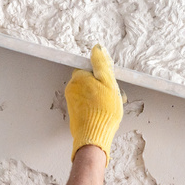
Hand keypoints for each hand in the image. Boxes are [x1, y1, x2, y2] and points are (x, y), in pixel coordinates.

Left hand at [65, 44, 124, 165]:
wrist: (94, 136)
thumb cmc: (103, 111)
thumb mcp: (108, 82)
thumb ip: (102, 63)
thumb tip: (97, 48)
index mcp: (78, 77)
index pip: (90, 68)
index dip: (103, 75)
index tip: (109, 82)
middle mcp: (72, 88)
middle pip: (90, 81)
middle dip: (103, 87)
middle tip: (113, 96)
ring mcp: (72, 102)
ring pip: (90, 94)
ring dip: (101, 98)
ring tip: (111, 107)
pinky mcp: (75, 114)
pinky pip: (88, 105)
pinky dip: (97, 108)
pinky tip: (105, 114)